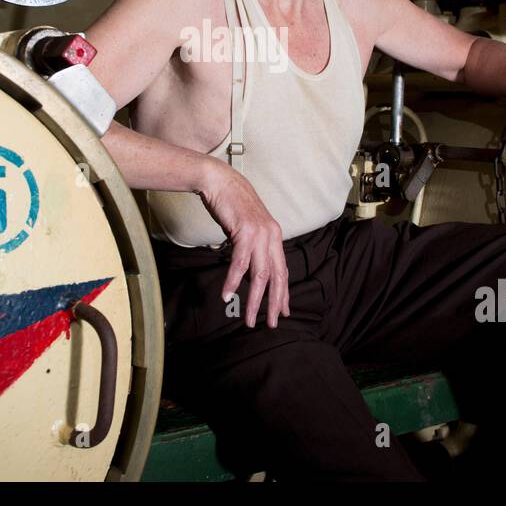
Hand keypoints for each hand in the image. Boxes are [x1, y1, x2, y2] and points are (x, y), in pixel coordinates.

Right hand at [197, 159, 290, 327]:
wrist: (221, 182)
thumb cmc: (231, 205)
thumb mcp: (247, 230)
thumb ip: (252, 250)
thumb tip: (249, 275)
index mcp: (274, 237)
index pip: (282, 270)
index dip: (284, 293)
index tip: (284, 311)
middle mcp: (272, 236)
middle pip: (276, 277)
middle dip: (275, 303)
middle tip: (272, 323)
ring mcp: (260, 234)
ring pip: (260, 275)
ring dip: (255, 300)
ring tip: (250, 319)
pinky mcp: (245, 232)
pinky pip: (240, 263)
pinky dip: (233, 281)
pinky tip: (227, 295)